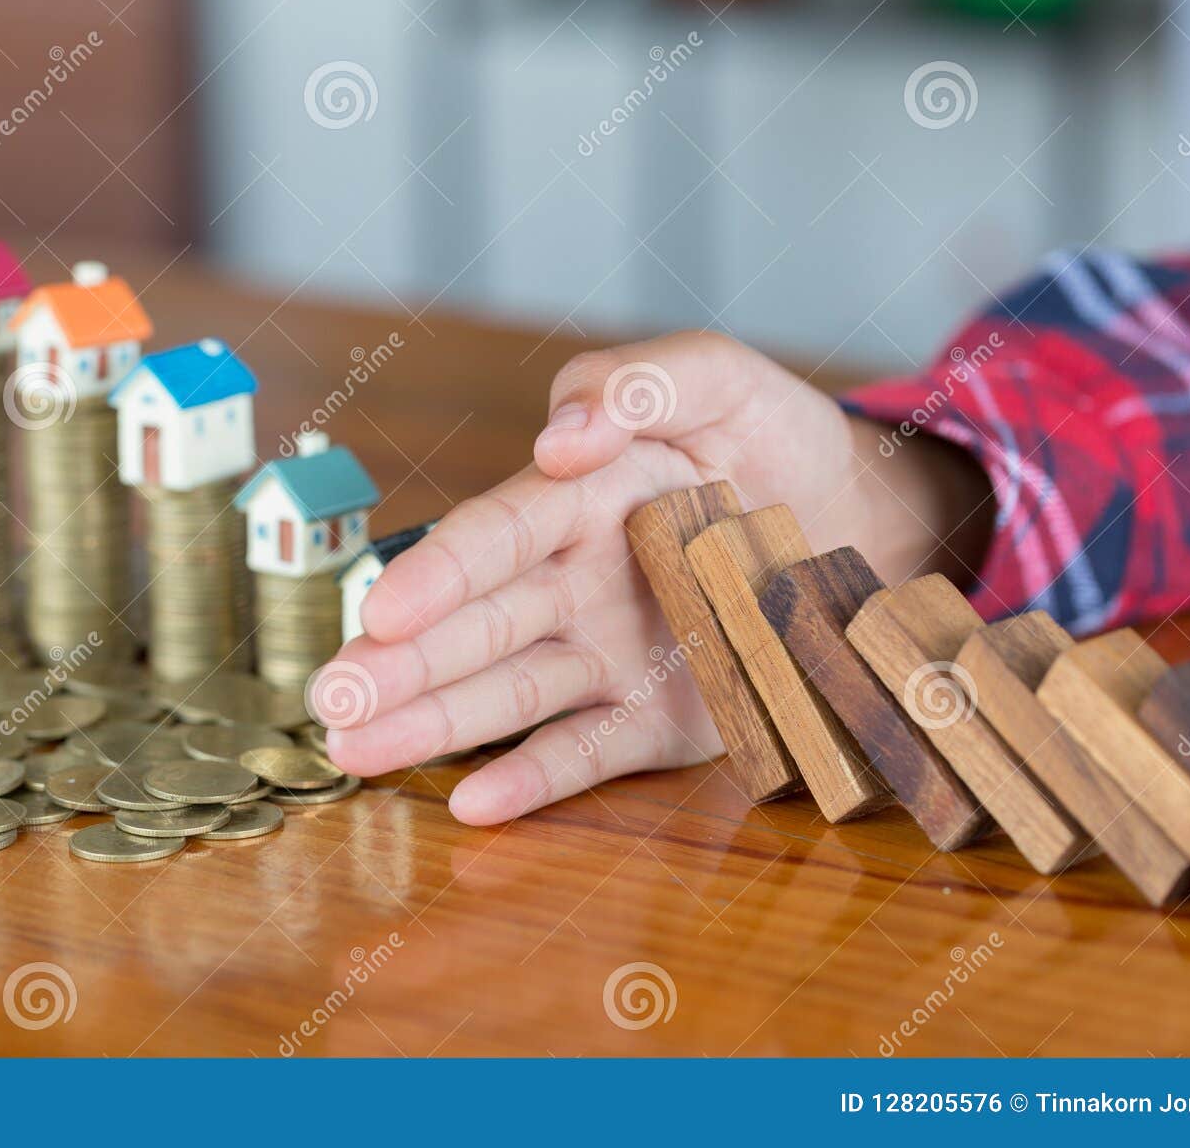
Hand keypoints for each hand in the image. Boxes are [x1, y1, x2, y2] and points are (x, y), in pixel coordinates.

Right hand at [313, 331, 989, 823]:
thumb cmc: (778, 440)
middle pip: (479, 625)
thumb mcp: (725, 382)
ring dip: (432, 725)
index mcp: (581, 499)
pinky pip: (587, 752)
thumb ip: (645, 382)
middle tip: (327, 702)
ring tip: (354, 754)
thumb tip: (560, 439)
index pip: (498, 536)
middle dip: (400, 665)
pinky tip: (473, 807)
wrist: (862, 522)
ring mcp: (609, 655)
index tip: (384, 611)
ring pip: (510, 694)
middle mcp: (577, 581)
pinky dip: (534, 781)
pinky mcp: (654, 720)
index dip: (441, 573)